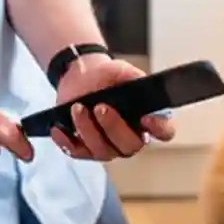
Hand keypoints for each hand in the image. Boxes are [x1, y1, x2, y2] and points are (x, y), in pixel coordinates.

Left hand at [50, 55, 176, 160]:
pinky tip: (58, 128)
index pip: (164, 132)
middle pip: (130, 146)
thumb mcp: (123, 71)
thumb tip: (141, 85)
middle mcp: (131, 138)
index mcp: (148, 119)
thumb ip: (135, 79)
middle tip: (101, 106)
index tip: (146, 118)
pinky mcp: (85, 148)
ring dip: (88, 131)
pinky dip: (67, 142)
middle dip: (114, 128)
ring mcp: (108, 146)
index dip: (159, 129)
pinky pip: (77, 153)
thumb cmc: (108, 76)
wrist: (83, 76)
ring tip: (77, 108)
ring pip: (102, 151)